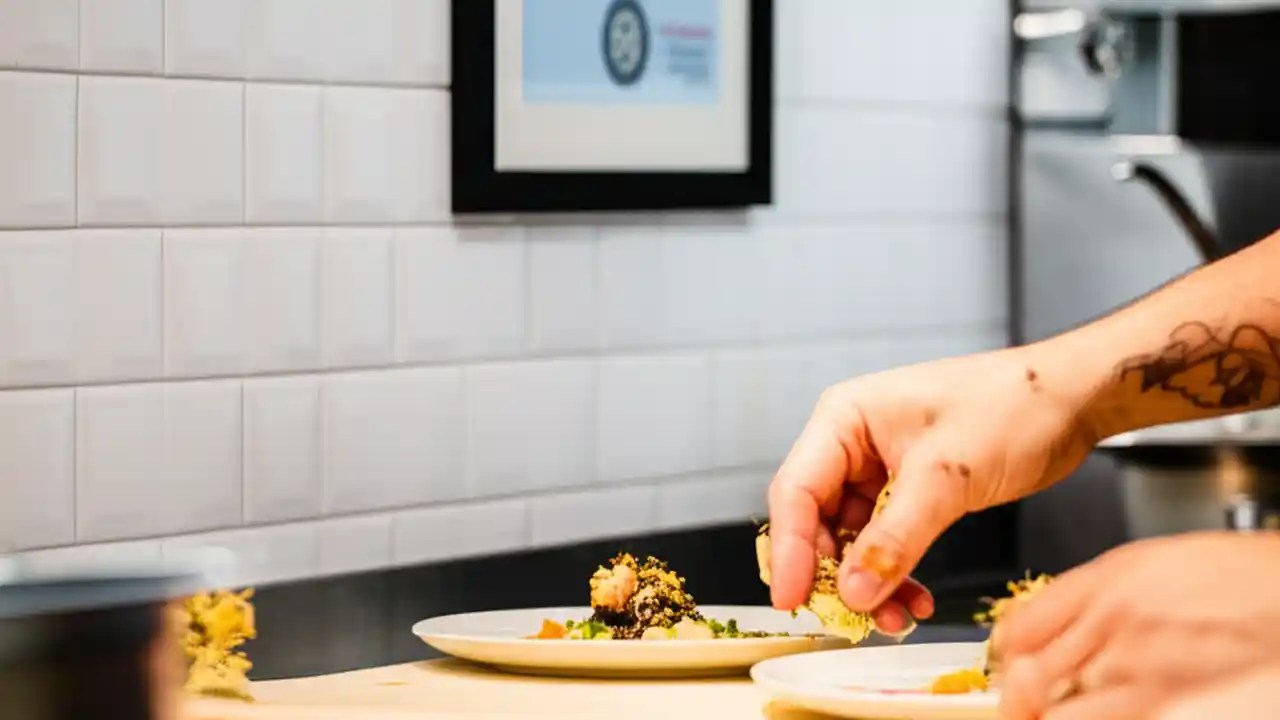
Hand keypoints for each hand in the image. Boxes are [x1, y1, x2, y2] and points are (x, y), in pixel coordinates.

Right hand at [766, 346, 1097, 621]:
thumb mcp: (947, 476)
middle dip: (835, 574)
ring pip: (851, 539)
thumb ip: (896, 537)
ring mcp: (877, 466)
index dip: (789, 551)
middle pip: (816, 520)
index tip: (791, 601)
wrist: (1070, 398)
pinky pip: (884, 540)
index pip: (796, 492)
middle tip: (853, 620)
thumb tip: (853, 591)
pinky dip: (895, 572)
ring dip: (867, 582)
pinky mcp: (906, 488)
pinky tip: (917, 598)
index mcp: (843, 419)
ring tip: (897, 618)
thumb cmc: (1012, 406)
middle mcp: (851, 442)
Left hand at [995, 532, 1279, 719]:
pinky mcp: (1162, 694)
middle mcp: (1109, 618)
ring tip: (1052, 712)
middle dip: (1016, 693)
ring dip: (1046, 714)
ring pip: (1055, 708)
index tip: (1008, 662)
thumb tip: (1051, 621)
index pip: (1020, 627)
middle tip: (1019, 700)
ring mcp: (1134, 660)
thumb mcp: (1144, 563)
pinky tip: (1093, 713)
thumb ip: (1093, 593)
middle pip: (1027, 672)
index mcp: (1101, 580)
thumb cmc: (1228, 574)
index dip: (1005, 653)